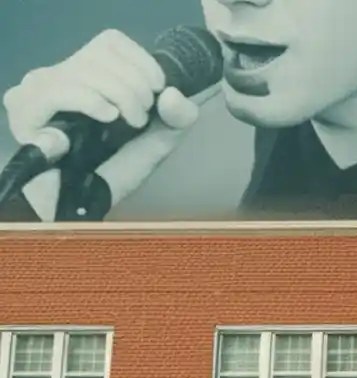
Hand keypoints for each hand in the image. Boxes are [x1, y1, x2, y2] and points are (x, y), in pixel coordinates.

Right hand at [2, 29, 218, 219]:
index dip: (141, 61)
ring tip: (124, 121)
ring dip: (118, 94)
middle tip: (140, 117)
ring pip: (83, 69)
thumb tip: (172, 93)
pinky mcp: (25, 110)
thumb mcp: (159, 139)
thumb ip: (179, 116)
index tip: (157, 89)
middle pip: (100, 55)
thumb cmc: (118, 170)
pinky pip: (58, 90)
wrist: (88, 203)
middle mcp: (58, 76)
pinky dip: (90, 101)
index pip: (110, 42)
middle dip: (134, 86)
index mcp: (87, 76)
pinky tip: (107, 117)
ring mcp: (37, 90)